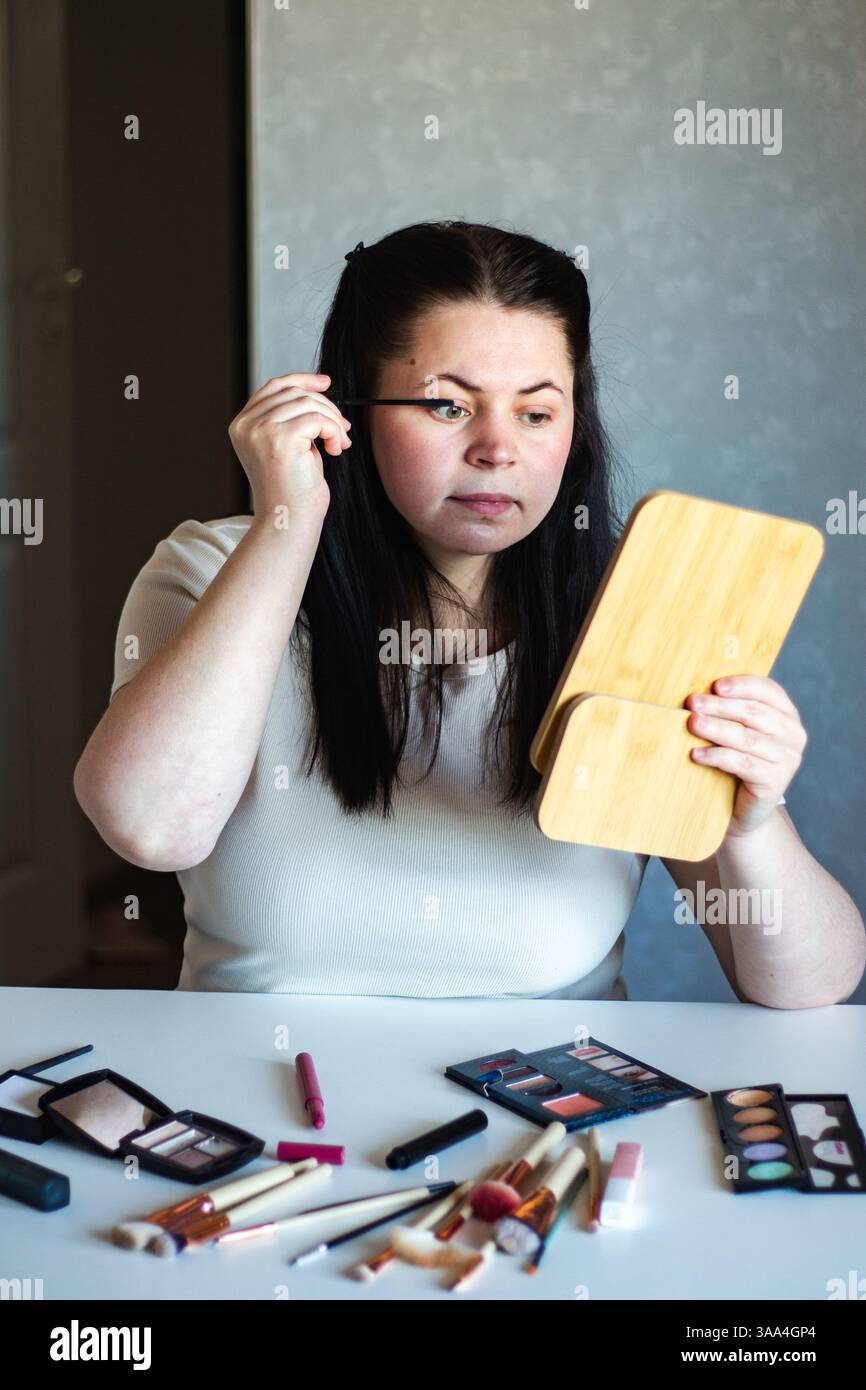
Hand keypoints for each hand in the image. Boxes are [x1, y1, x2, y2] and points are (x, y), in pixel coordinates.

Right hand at [228, 371, 350, 521]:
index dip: (302, 380)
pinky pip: (317, 418)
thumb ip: (292, 417)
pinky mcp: (279, 438)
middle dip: (325, 407)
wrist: (290, 520)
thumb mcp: (289, 445)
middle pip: (294, 392)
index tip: (326, 383)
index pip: (274, 387)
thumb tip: (319, 386)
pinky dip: (333, 431)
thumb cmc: (293, 490)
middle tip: (343, 429)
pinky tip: (335, 449)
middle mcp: (246, 424)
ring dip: (333, 421)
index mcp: (242, 425)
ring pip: (308, 403)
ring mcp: (259, 430)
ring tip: (339, 443)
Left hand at [684, 675, 807, 838]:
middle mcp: (794, 735)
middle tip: (693, 702)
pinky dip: (717, 756)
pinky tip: (696, 753)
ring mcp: (788, 759)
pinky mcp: (775, 781)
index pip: (768, 691)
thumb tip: (699, 693)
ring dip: (716, 728)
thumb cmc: (738, 762)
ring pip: (747, 738)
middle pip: (754, 713)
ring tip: (693, 723)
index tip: (715, 685)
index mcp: (788, 715)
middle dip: (720, 706)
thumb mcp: (738, 732)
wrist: (746, 808)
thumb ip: (730, 711)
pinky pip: (742, 764)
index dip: (742, 685)